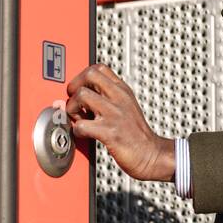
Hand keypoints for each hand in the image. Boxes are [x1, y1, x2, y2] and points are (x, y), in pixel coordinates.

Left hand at [65, 63, 174, 182]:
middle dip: (74, 87)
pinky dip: (77, 130)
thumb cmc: (136, 134)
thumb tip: (78, 94)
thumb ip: (105, 97)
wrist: (151, 154)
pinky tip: (84, 134)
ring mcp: (114, 114)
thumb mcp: (126, 107)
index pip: (99, 68)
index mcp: (123, 91)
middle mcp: (119, 98)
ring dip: (72, 108)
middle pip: (90, 74)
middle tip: (75, 102)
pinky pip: (81, 125)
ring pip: (81, 95)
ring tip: (79, 119)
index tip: (79, 89)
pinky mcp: (109, 132)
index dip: (83, 76)